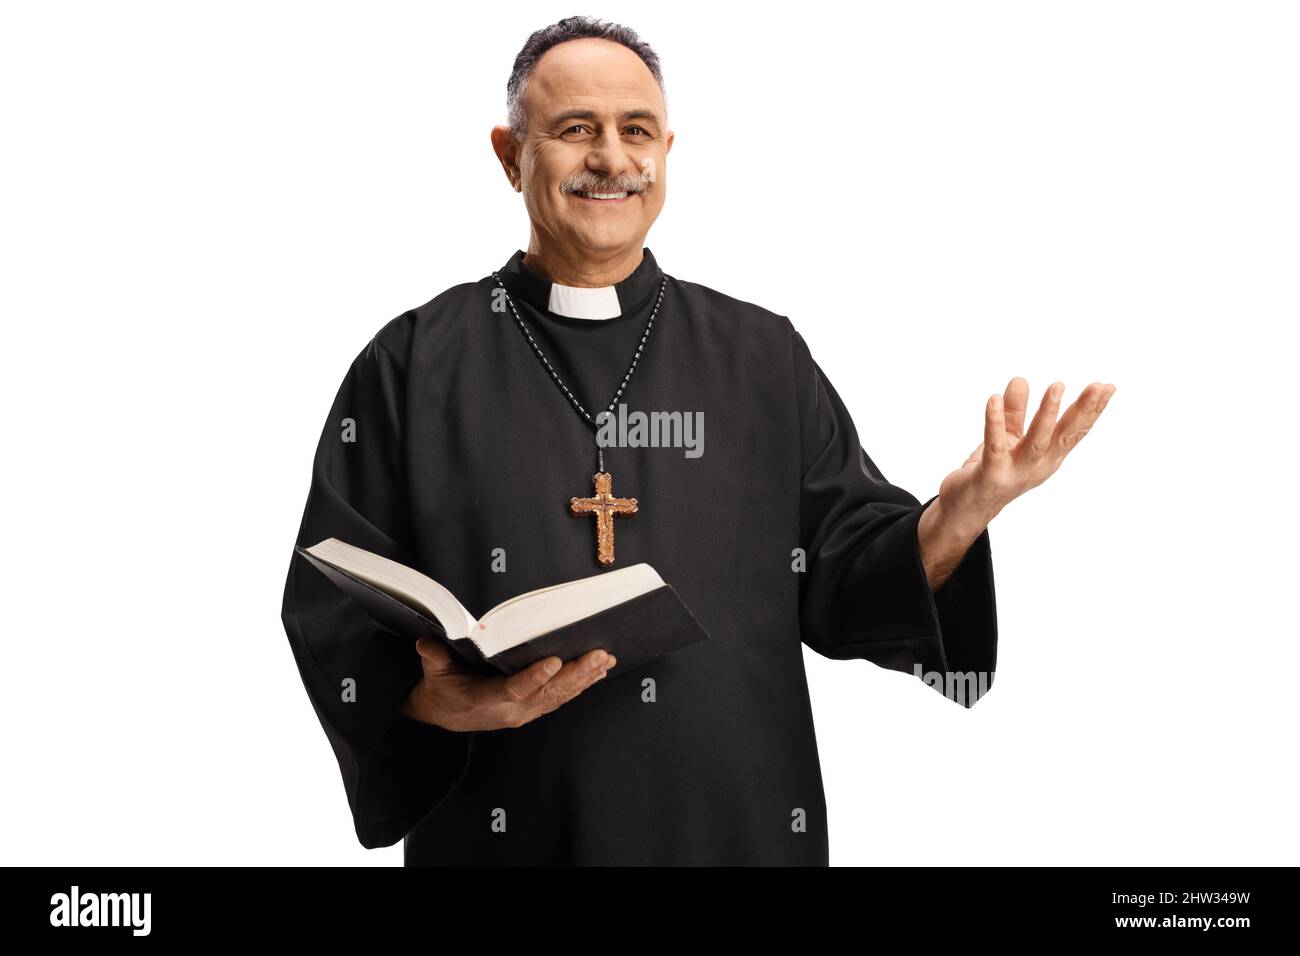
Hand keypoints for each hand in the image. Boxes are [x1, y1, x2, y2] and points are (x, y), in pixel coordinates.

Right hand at [400, 637, 616, 731]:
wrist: (444, 716)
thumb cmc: (441, 690)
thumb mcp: (432, 673)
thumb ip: (433, 658)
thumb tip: (426, 642)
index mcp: (485, 700)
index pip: (514, 690)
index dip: (535, 678)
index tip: (555, 661)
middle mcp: (511, 711)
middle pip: (548, 693)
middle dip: (576, 674)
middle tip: (599, 655)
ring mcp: (524, 713)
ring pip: (559, 696)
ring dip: (585, 678)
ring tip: (605, 660)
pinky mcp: (532, 710)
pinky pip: (560, 698)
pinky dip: (580, 685)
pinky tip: (598, 672)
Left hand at [937, 377, 1115, 528]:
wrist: (966, 509)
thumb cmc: (992, 470)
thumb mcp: (1006, 438)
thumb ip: (1014, 411)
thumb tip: (1020, 380)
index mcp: (1047, 457)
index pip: (1074, 431)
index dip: (1093, 411)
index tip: (1108, 387)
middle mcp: (1037, 466)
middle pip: (1064, 435)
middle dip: (1082, 410)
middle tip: (1097, 386)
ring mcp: (1016, 472)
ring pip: (1037, 441)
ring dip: (1048, 414)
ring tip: (1057, 386)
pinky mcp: (991, 475)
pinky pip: (994, 446)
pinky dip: (994, 422)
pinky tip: (993, 399)